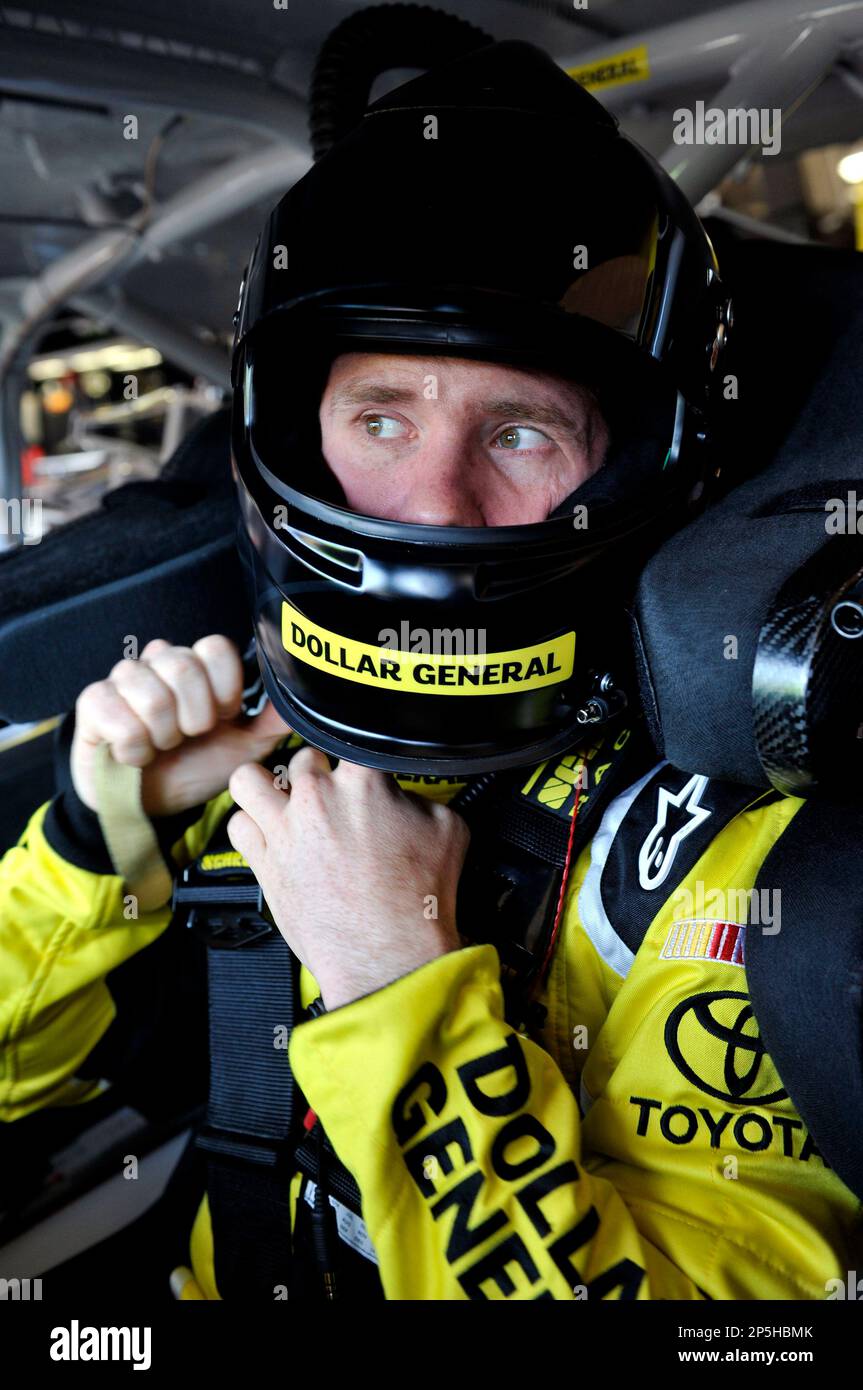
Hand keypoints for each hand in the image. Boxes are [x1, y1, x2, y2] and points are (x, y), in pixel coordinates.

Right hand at [71, 635, 290, 816]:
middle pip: (185, 666)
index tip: (223, 718)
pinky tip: (134, 755)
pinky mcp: (93, 703)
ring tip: (161, 746)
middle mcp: (158, 663)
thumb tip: (301, 696)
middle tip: (190, 737)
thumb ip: (271, 720)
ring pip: (153, 693)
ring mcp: (123, 680)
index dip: (225, 689)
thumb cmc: (194, 769)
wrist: (150, 806)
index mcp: (196, 666)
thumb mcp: (242, 748)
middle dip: (196, 717)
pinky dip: (134, 747)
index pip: (216, 648)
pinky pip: (120, 717)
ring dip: (164, 735)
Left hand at [226, 747, 469, 1009]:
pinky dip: (251, 827)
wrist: (391, 957)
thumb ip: (420, 797)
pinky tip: (272, 836)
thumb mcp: (448, 830)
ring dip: (266, 787)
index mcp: (362, 781)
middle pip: (302, 756)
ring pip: (249, 778)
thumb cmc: (418, 903)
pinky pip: (237, 824)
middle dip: (317, 773)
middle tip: (330, 798)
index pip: (350, 739)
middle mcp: (317, 798)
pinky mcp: (264, 862)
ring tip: (282, 802)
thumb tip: (404, 794)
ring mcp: (285, 829)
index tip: (361, 770)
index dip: (358, 756)